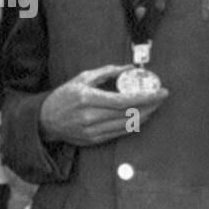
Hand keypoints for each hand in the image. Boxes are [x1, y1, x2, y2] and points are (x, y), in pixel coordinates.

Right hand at [38, 64, 168, 146]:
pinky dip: (134, 125)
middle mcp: (90, 117)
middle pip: (130, 114)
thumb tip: (131, 68)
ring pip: (128, 126)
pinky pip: (120, 133)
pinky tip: (141, 116)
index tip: (161, 92)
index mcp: (88, 99)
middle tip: (161, 97)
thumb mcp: (83, 78)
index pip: (125, 100)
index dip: (146, 97)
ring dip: (145, 116)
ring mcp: (92, 131)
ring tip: (154, 106)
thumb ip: (108, 72)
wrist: (46, 120)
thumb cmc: (65, 95)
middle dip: (150, 106)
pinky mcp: (94, 140)